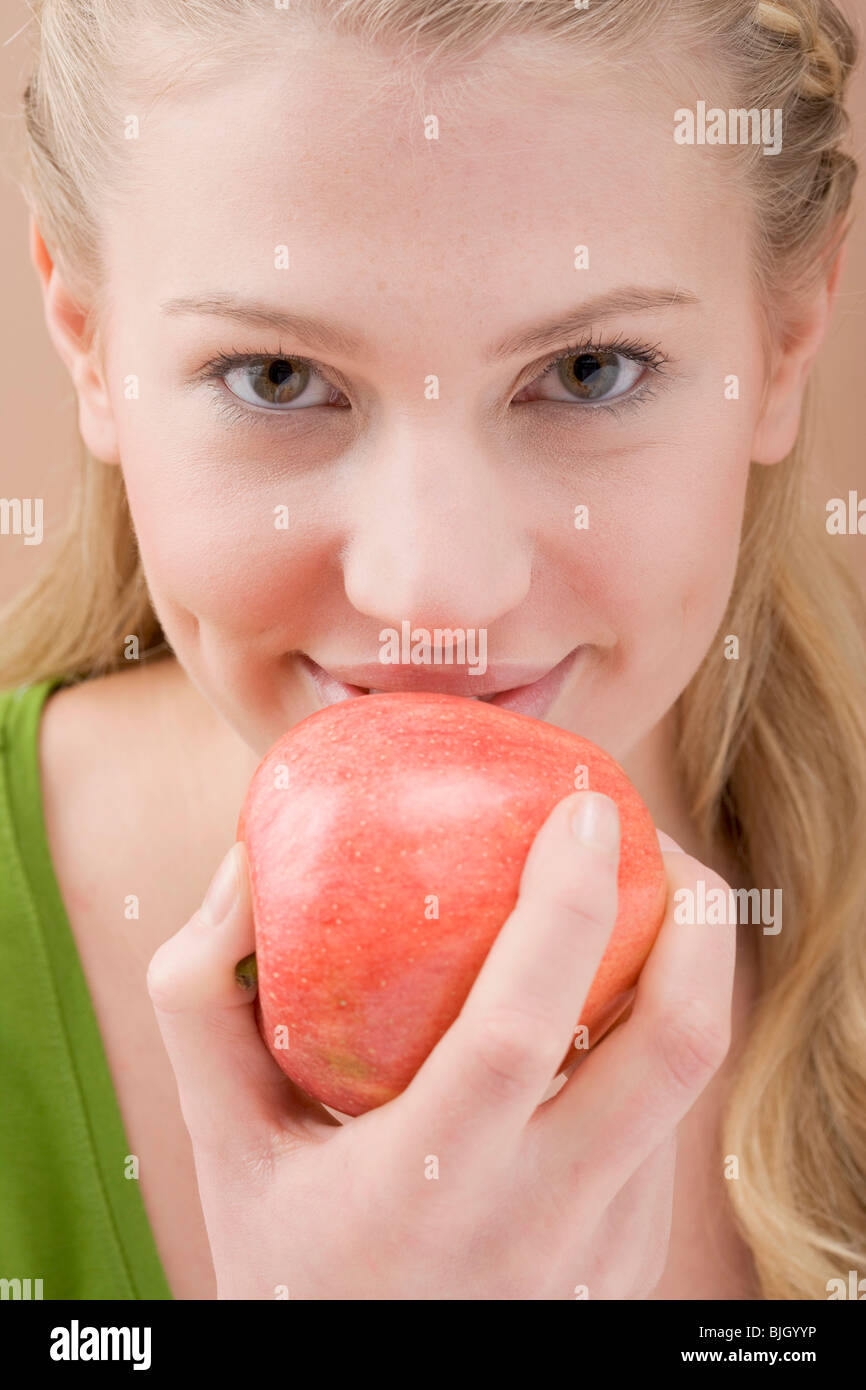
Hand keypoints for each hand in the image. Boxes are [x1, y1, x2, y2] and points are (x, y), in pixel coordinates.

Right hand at [147, 790, 735, 1299]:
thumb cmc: (286, 1263)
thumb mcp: (223, 1144)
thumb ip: (203, 1004)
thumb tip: (244, 865)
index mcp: (429, 1186)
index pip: (521, 1026)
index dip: (566, 903)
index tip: (581, 806)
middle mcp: (542, 1221)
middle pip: (678, 1047)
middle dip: (697, 918)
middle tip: (649, 837)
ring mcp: (606, 1247)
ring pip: (688, 1079)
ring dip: (686, 965)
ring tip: (638, 894)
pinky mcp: (635, 1256)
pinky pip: (664, 1118)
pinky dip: (648, 1032)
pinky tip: (599, 997)